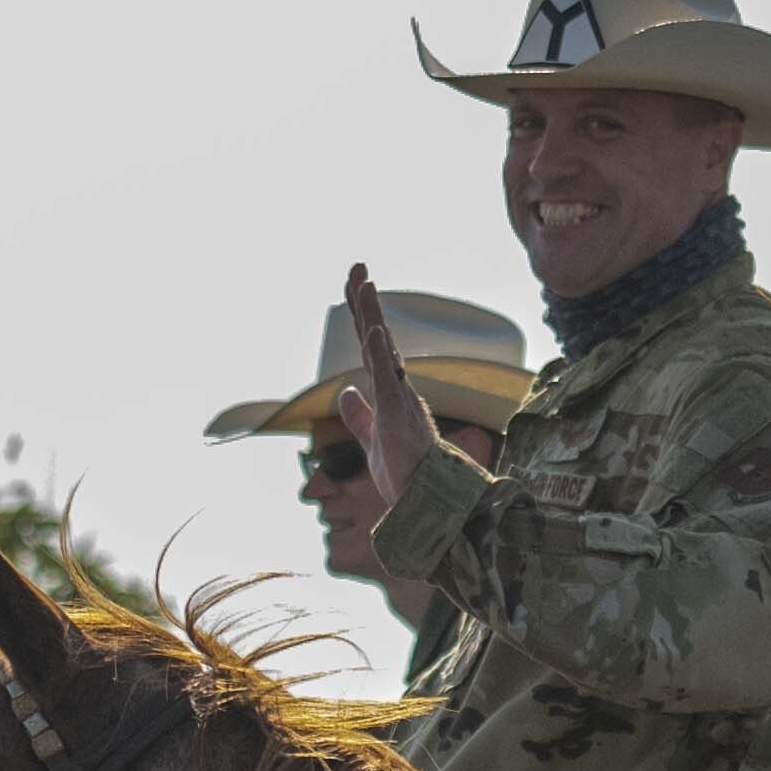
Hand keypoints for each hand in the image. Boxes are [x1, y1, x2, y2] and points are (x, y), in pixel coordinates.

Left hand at [338, 266, 477, 529]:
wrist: (425, 503)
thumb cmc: (405, 475)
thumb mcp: (372, 439)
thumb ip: (359, 415)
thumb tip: (345, 393)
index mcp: (389, 392)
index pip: (371, 346)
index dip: (362, 317)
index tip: (354, 286)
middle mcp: (396, 388)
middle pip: (376, 337)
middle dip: (364, 302)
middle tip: (357, 267)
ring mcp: (399, 398)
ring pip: (382, 349)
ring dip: (372, 315)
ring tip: (363, 283)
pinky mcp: (400, 413)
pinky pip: (389, 377)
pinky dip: (380, 353)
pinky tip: (375, 329)